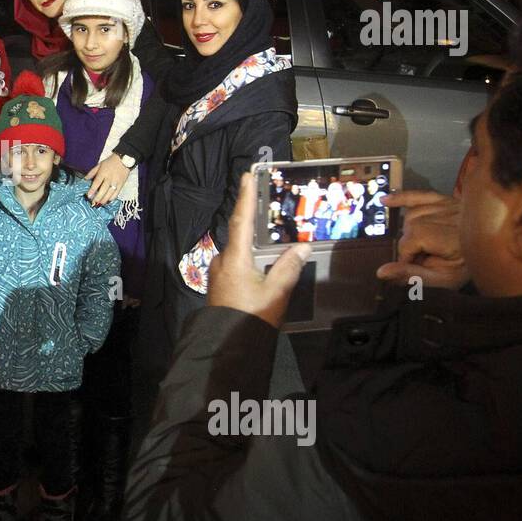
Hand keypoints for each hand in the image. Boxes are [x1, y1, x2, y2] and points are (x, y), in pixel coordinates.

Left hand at [86, 155, 129, 206]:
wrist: (124, 160)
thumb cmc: (110, 162)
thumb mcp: (99, 165)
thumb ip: (92, 172)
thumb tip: (85, 179)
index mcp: (103, 173)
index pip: (97, 183)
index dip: (92, 190)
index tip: (88, 196)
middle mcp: (109, 178)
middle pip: (103, 190)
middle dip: (98, 198)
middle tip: (93, 203)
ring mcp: (116, 182)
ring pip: (110, 194)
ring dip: (104, 200)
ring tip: (99, 204)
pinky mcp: (121, 185)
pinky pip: (116, 194)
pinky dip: (112, 198)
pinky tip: (107, 201)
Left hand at [207, 173, 311, 329]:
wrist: (226, 345)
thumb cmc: (252, 316)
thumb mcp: (276, 292)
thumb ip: (289, 267)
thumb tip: (301, 247)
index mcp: (234, 257)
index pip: (241, 220)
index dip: (244, 196)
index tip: (247, 175)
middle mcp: (223, 260)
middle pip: (240, 233)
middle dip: (253, 217)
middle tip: (267, 199)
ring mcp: (220, 273)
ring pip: (239, 249)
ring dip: (253, 239)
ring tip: (272, 229)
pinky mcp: (222, 284)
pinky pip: (238, 261)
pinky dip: (250, 254)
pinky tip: (263, 258)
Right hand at [375, 189, 468, 289]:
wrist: (491, 254)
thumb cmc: (466, 270)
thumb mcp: (442, 281)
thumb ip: (413, 276)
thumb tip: (381, 272)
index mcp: (452, 237)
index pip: (410, 241)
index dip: (405, 258)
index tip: (412, 270)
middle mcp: (450, 216)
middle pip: (410, 227)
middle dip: (409, 246)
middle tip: (419, 260)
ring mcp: (449, 205)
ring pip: (412, 215)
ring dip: (408, 231)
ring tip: (417, 247)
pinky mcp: (447, 199)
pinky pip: (420, 195)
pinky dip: (402, 197)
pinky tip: (384, 200)